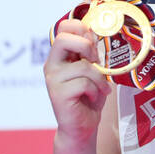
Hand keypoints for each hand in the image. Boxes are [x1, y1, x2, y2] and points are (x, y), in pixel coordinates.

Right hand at [44, 18, 110, 145]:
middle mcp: (52, 64)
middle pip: (64, 38)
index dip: (82, 29)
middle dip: (87, 46)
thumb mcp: (94, 71)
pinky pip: (84, 84)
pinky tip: (94, 98)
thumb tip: (99, 34)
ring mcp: (53, 78)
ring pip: (83, 66)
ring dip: (100, 79)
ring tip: (101, 88)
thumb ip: (92, 54)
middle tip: (96, 61)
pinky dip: (96, 91)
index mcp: (60, 55)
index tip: (95, 45)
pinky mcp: (58, 93)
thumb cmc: (90, 97)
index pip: (64, 27)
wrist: (82, 126)